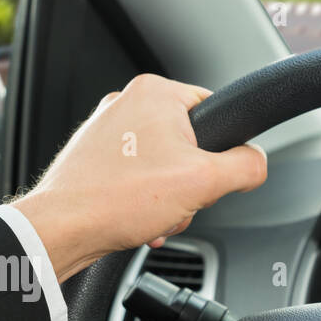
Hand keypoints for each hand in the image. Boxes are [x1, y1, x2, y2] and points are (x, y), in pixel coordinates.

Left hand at [10, 74, 266, 281]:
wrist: (63, 228)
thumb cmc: (118, 199)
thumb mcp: (205, 183)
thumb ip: (246, 167)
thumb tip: (257, 163)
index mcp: (157, 92)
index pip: (218, 113)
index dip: (224, 152)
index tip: (212, 177)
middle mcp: (129, 102)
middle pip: (192, 145)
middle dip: (192, 183)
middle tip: (178, 200)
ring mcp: (108, 129)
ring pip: (166, 165)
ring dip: (169, 198)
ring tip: (154, 213)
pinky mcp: (95, 156)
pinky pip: (139, 177)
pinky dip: (145, 202)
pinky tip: (139, 219)